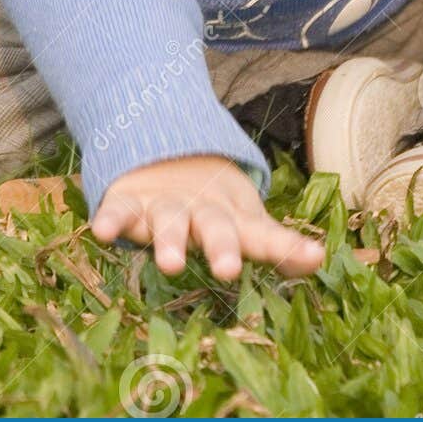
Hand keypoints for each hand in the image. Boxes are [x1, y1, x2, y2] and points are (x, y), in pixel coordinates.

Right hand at [90, 153, 325, 280]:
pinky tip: (101, 232)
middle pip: (214, 226)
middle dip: (222, 245)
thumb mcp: (245, 224)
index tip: (314, 255)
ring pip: (168, 220)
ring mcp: (164, 205)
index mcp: (233, 219)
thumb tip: (321, 259)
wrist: (163, 153)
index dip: (287, 247)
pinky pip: (118, 210)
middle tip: (229, 268)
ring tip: (171, 264)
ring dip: (169, 240)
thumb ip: (278, 245)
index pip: (264, 234)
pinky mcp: (129, 203)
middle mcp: (201, 210)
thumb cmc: (212, 206)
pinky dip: (110, 219)